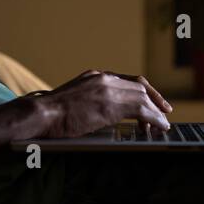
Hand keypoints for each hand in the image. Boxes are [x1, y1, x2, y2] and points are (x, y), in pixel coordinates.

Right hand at [28, 70, 173, 138]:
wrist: (40, 114)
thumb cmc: (50, 114)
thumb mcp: (73, 100)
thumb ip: (90, 100)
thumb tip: (100, 113)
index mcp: (94, 76)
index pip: (128, 80)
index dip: (145, 91)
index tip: (154, 101)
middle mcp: (103, 78)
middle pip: (139, 86)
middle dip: (155, 100)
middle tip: (164, 113)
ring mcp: (106, 89)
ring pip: (142, 97)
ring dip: (155, 112)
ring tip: (161, 125)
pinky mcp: (108, 104)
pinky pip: (140, 109)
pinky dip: (153, 118)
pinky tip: (157, 126)